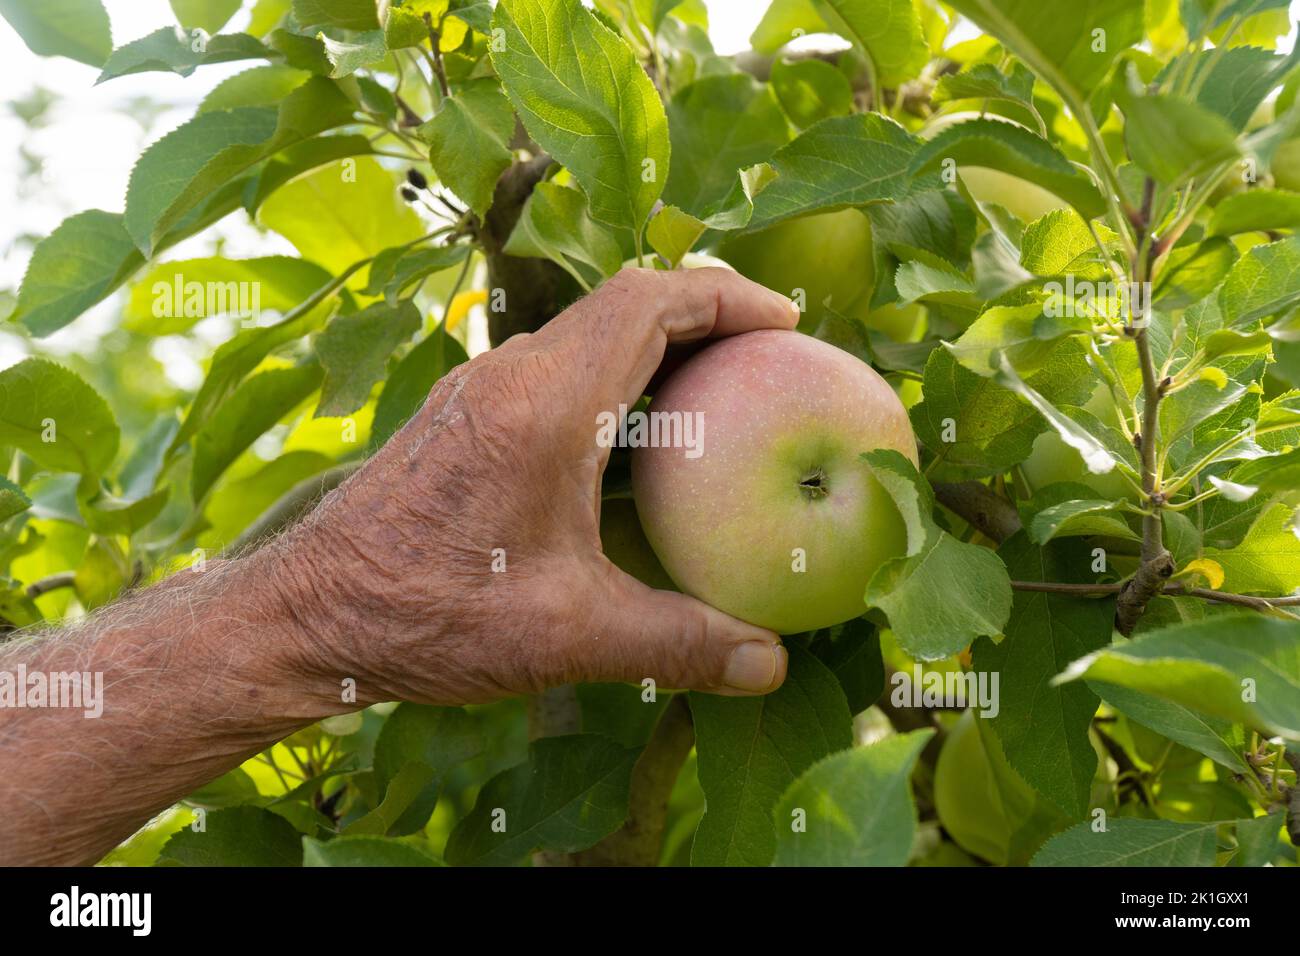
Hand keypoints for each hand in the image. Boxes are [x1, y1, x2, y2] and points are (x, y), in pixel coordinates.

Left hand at [273, 267, 800, 709]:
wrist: (305, 616)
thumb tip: (770, 666)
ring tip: (717, 388)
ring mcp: (480, 390)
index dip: (727, 297)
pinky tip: (633, 441)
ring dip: (655, 344)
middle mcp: (509, 375)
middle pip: (624, 303)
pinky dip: (613, 377)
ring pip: (586, 333)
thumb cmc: (426, 616)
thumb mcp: (566, 636)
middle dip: (704, 314)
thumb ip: (677, 645)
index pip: (650, 300)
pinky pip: (555, 367)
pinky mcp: (463, 417)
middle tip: (769, 355)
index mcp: (544, 403)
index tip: (788, 323)